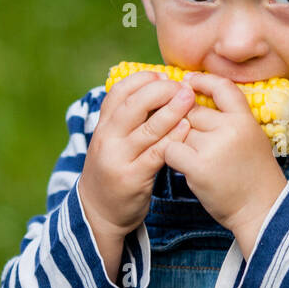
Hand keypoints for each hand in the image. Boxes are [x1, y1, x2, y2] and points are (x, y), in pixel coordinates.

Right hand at [78, 69, 194, 240]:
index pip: (118, 93)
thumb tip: (158, 89)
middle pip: (132, 106)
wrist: (98, 213)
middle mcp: (107, 140)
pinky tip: (187, 128)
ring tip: (190, 98)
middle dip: (159, 91)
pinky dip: (173, 138)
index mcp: (102, 127)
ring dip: (171, 111)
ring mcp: (118, 159)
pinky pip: (156, 154)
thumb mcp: (112, 142)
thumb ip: (128, 120)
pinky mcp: (132, 178)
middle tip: (182, 86)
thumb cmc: (115, 170)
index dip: (141, 80)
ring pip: (147, 129)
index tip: (163, 75)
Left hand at [162, 74, 288, 241]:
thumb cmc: (253, 175)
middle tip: (193, 139)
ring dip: (179, 142)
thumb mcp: (251, 138)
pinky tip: (185, 167)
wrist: (261, 209)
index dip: (201, 81)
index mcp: (245, 119)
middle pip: (192, 110)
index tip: (187, 82)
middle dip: (185, 122)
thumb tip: (194, 99)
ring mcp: (214, 147)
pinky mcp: (198, 167)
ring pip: (178, 131)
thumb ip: (228, 119)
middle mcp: (231, 129)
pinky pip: (170, 150)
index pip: (222, 87)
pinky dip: (172, 158)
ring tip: (195, 158)